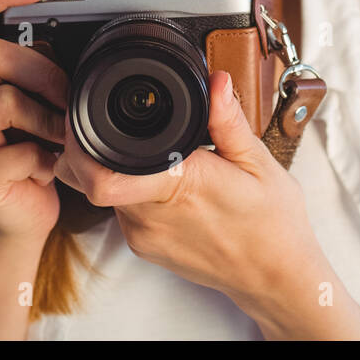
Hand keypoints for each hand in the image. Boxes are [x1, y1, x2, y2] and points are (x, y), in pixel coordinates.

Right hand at [0, 0, 68, 242]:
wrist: (19, 215)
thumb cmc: (26, 145)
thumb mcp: (28, 96)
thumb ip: (30, 62)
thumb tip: (55, 37)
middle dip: (44, 71)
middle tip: (68, 93)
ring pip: (5, 101)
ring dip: (49, 116)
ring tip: (60, 133)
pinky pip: (18, 150)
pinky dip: (47, 156)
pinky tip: (48, 166)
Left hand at [53, 68, 328, 315]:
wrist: (274, 277)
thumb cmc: (272, 223)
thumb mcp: (259, 162)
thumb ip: (229, 121)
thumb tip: (216, 82)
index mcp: (178, 187)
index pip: (101, 175)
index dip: (85, 143)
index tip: (96, 116)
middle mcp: (151, 217)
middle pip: (90, 177)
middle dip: (98, 146)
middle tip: (129, 126)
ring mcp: (143, 236)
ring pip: (103, 191)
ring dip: (118, 167)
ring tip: (157, 155)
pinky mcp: (143, 247)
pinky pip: (121, 208)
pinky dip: (132, 188)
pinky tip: (163, 180)